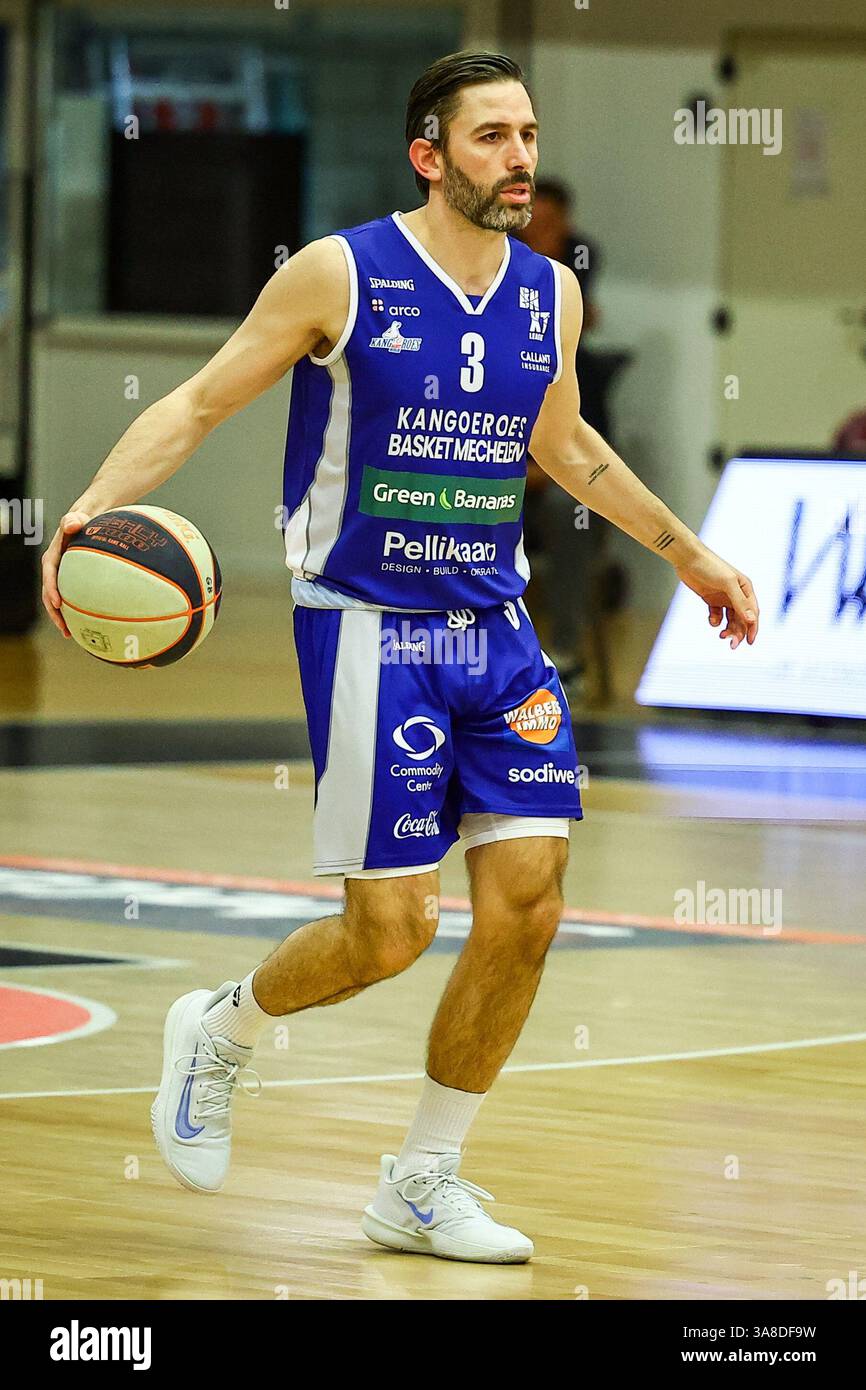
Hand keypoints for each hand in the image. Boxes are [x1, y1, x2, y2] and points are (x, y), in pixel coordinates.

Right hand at [41, 510, 90, 636]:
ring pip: (59, 601)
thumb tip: (71, 524)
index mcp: (51, 559)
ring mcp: (62, 578)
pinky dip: (76, 613)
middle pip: (49, 595)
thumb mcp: (77, 518)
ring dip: (62, 618)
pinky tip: (87, 626)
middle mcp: (54, 571)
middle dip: (54, 613)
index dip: (51, 590)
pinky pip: (72, 599)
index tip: (57, 603)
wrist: (85, 522)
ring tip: (71, 635)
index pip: (48, 576)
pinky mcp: (72, 582)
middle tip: (64, 629)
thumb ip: (73, 520)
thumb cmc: (81, 520)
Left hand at [674, 549, 758, 649]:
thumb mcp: (727, 583)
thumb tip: (752, 620)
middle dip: (739, 633)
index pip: (753, 613)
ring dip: (728, 629)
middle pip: (742, 619)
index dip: (753, 628)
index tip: (749, 642)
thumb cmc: (710, 566)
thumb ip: (739, 602)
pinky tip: (711, 620)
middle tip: (732, 645)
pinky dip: (715, 621)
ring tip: (721, 636)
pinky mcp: (710, 599)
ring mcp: (723, 597)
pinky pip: (717, 615)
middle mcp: (736, 594)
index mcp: (746, 589)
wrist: (688, 558)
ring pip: (730, 619)